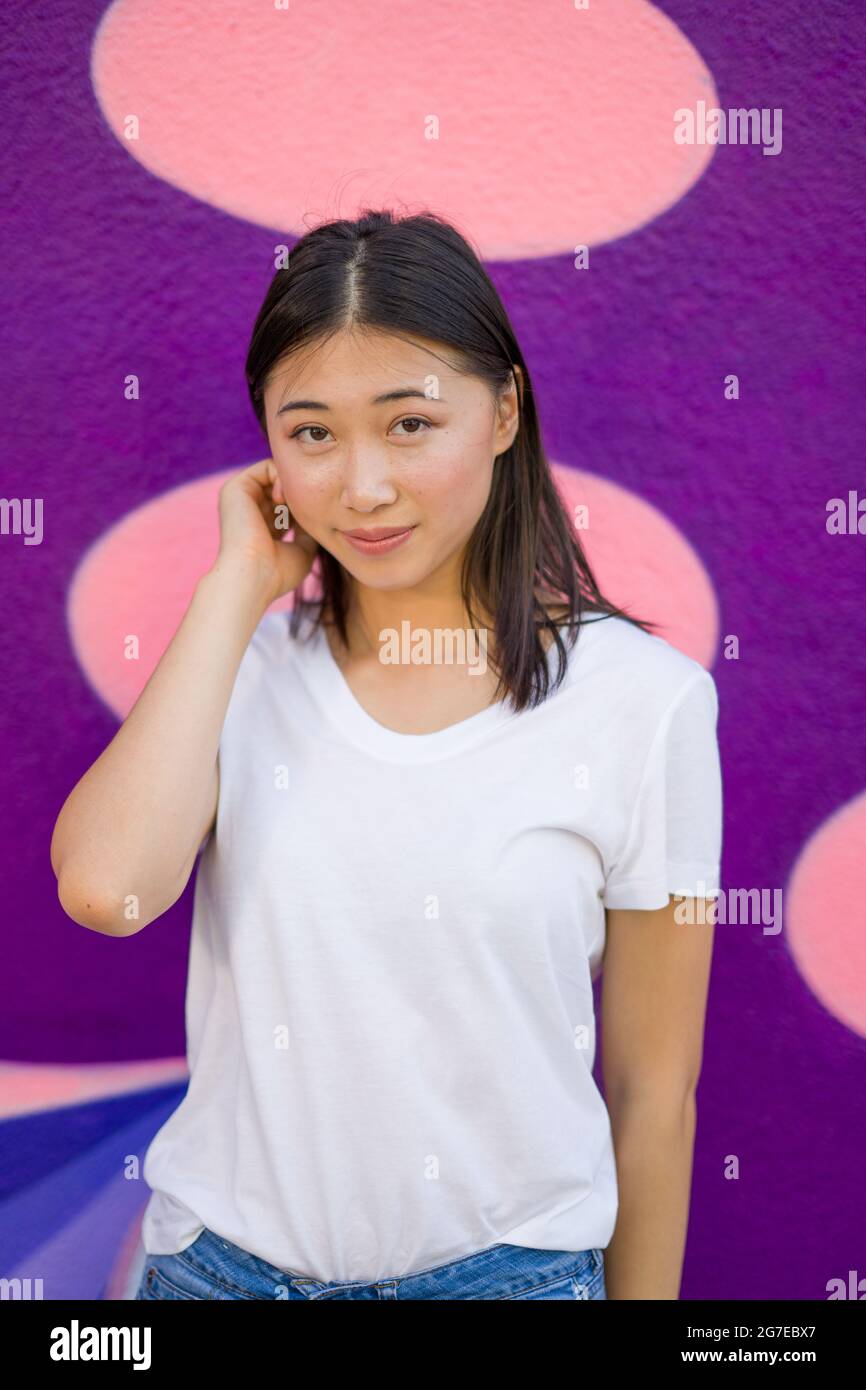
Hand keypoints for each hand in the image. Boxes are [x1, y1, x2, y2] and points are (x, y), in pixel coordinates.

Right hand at [214, 458, 318, 602]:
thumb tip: (321, 514)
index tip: (316, 520)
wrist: (252, 576)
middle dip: (303, 493)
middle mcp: (250, 510)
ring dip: (295, 485)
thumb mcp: (301, 551)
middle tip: (309, 509)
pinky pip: (268, 466)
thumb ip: (308, 530)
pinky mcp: (236, 487)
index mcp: (262, 527)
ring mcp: (242, 498)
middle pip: (285, 488)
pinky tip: (284, 499)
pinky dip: (283, 477)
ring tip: (296, 506)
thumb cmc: (277, 573)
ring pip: (279, 475)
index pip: (290, 506)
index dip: (308, 506)